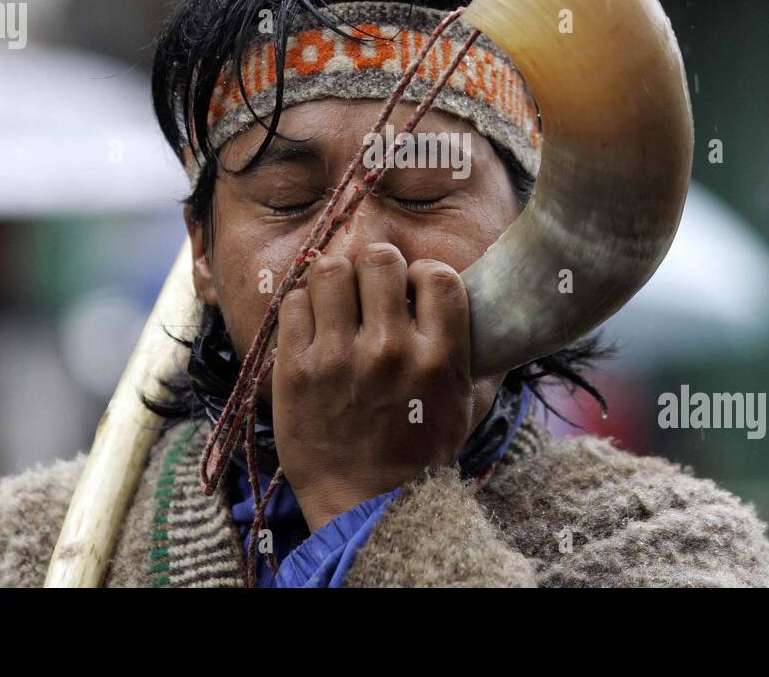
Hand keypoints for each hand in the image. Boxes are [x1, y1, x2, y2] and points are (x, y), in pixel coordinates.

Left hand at [272, 242, 474, 531]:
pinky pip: (294, 304)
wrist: (368, 509)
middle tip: (370, 289)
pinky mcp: (296, 370)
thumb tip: (474, 301)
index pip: (436, 275)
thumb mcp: (464, 402)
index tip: (413, 289)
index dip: (422, 272)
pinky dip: (304, 307)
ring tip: (338, 303)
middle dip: (376, 267)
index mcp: (439, 357)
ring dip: (336, 280)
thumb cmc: (420, 455)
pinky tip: (314, 327)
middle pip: (379, 260)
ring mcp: (339, 358)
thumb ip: (467, 348)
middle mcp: (390, 350)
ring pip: (330, 271)